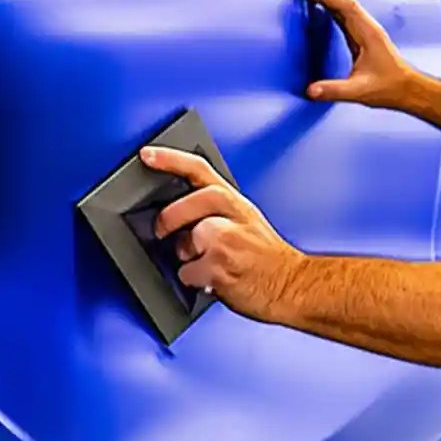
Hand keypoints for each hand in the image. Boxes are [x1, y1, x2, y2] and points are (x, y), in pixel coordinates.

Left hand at [139, 146, 304, 323]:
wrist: (292, 285)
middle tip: (163, 230)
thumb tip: (181, 211)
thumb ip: (217, 210)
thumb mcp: (247, 220)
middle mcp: (232, 217)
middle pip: (186, 205)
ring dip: (188, 259)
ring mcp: (227, 242)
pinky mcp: (219, 269)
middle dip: (169, 219)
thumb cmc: (268, 258)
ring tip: (209, 263)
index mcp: (235, 203)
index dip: (170, 160)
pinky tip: (213, 279)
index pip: (200, 170)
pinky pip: (187, 274)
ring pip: (184, 244)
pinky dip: (195, 281)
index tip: (147, 155)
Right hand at [296, 0, 417, 108]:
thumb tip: (311, 90)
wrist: (406, 89)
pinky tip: (323, 5)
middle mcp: (367, 27)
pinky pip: (345, 13)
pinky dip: (331, 4)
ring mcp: (366, 29)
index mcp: (367, 33)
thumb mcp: (359, 91)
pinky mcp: (363, 35)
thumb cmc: (389, 87)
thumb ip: (333, 90)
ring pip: (345, 2)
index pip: (344, 5)